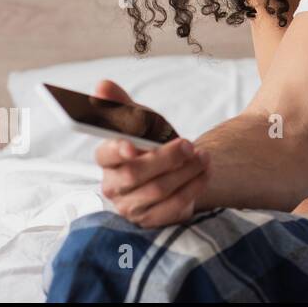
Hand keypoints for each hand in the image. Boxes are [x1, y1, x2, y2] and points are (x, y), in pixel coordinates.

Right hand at [91, 79, 208, 227]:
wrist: (177, 169)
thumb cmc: (153, 143)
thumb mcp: (141, 121)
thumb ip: (122, 105)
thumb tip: (102, 85)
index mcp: (107, 159)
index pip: (105, 154)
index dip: (117, 149)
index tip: (133, 144)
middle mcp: (113, 185)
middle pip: (135, 174)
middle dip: (166, 157)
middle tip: (189, 144)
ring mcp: (131, 207)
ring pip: (158, 190)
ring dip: (186, 171)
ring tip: (204, 156)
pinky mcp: (151, 221)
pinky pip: (173, 208)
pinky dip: (193, 187)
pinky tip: (205, 172)